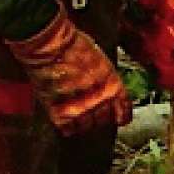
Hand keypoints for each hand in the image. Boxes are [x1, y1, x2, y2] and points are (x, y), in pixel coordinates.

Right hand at [2, 12, 131, 136]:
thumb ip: (104, 78)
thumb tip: (103, 86)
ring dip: (82, 120)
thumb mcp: (99, 59)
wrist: (50, 45)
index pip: (123, 111)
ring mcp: (80, 109)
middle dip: (98, 115)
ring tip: (74, 109)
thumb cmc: (72, 44)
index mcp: (113, 86)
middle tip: (89, 108)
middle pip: (103, 121)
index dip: (119, 114)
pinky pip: (67, 128)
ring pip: (86, 126)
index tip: (117, 117)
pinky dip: (65, 124)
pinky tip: (63, 116)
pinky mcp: (60, 112)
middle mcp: (99, 100)